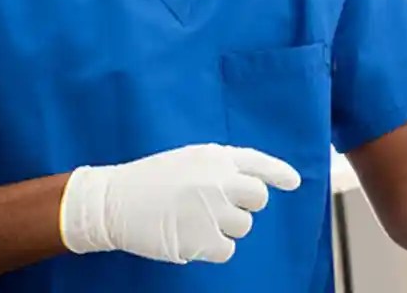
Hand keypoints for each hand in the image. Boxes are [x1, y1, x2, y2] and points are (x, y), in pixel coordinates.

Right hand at [59, 143, 300, 263]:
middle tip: (220, 207)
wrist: (113, 201)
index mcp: (216, 157)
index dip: (279, 173)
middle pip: (259, 198)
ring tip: (195, 220)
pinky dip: (213, 248)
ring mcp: (213, 210)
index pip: (259, 164)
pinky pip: (227, 249)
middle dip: (246, 205)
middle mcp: (221, 181)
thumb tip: (251, 183)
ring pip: (244, 226)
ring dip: (226, 227)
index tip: (293, 182)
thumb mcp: (189, 159)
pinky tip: (191, 237)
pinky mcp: (203, 239)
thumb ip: (221, 167)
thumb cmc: (150, 180)